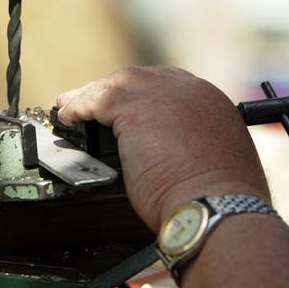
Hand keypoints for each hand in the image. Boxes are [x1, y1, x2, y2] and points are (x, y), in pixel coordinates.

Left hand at [56, 66, 269, 231]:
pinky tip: (68, 116)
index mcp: (211, 102)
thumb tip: (180, 155)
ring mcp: (161, 95)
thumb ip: (199, 146)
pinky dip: (79, 108)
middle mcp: (189, 90)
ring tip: (73, 107)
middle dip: (117, 91)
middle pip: (142, 80)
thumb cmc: (220, 202)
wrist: (217, 208)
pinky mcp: (134, 109)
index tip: (132, 107)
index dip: (147, 97)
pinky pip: (97, 101)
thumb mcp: (219, 161)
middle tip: (96, 102)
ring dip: (93, 96)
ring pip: (118, 86)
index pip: (172, 88)